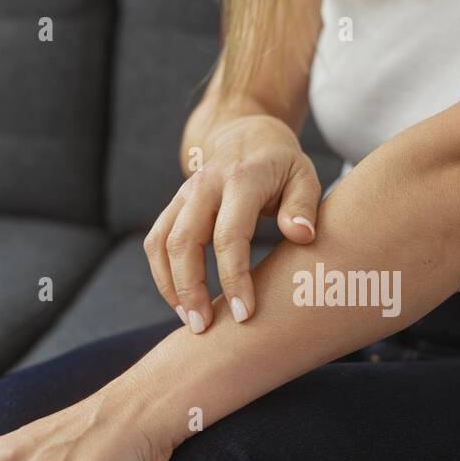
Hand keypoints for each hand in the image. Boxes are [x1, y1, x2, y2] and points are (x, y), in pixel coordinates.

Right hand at [145, 114, 319, 333]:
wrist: (247, 133)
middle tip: (205, 327)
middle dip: (191, 289)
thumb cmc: (282, 165)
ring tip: (190, 320)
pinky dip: (162, 275)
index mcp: (241, 179)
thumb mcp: (304, 176)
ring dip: (170, 286)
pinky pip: (155, 241)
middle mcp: (205, 185)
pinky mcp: (173, 205)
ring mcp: (184, 194)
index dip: (233, 277)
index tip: (243, 313)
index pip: (229, 235)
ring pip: (161, 243)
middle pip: (184, 242)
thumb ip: (304, 205)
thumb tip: (301, 236)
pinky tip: (181, 302)